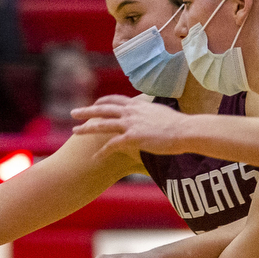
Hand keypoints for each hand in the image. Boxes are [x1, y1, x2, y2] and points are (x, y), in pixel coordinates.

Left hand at [71, 95, 189, 159]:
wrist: (185, 131)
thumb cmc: (179, 124)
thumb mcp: (162, 112)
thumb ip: (153, 112)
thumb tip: (156, 114)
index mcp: (138, 105)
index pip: (115, 100)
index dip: (103, 102)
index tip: (95, 103)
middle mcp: (131, 112)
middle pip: (103, 109)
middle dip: (86, 111)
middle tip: (73, 113)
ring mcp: (130, 124)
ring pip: (102, 124)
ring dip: (86, 128)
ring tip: (74, 131)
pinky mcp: (132, 137)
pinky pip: (112, 145)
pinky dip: (102, 151)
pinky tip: (95, 157)